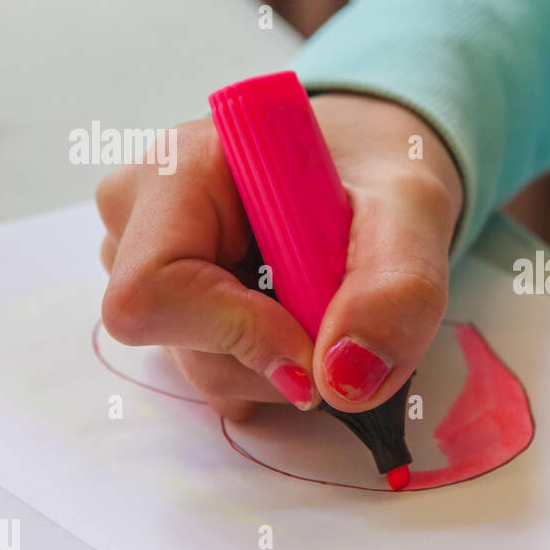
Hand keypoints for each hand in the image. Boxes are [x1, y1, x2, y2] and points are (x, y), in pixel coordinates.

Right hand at [97, 93, 462, 420]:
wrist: (367, 174)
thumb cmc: (378, 173)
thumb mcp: (413, 211)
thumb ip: (395, 289)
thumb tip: (344, 380)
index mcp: (176, 169)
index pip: (155, 290)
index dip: (238, 334)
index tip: (315, 339)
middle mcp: (136, 220)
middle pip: (182, 343)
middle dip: (279, 355)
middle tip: (341, 309)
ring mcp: (140, 269)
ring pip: (205, 370)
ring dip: (288, 364)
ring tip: (328, 304)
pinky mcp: (169, 312)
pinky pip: (220, 375)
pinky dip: (277, 368)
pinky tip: (303, 318)